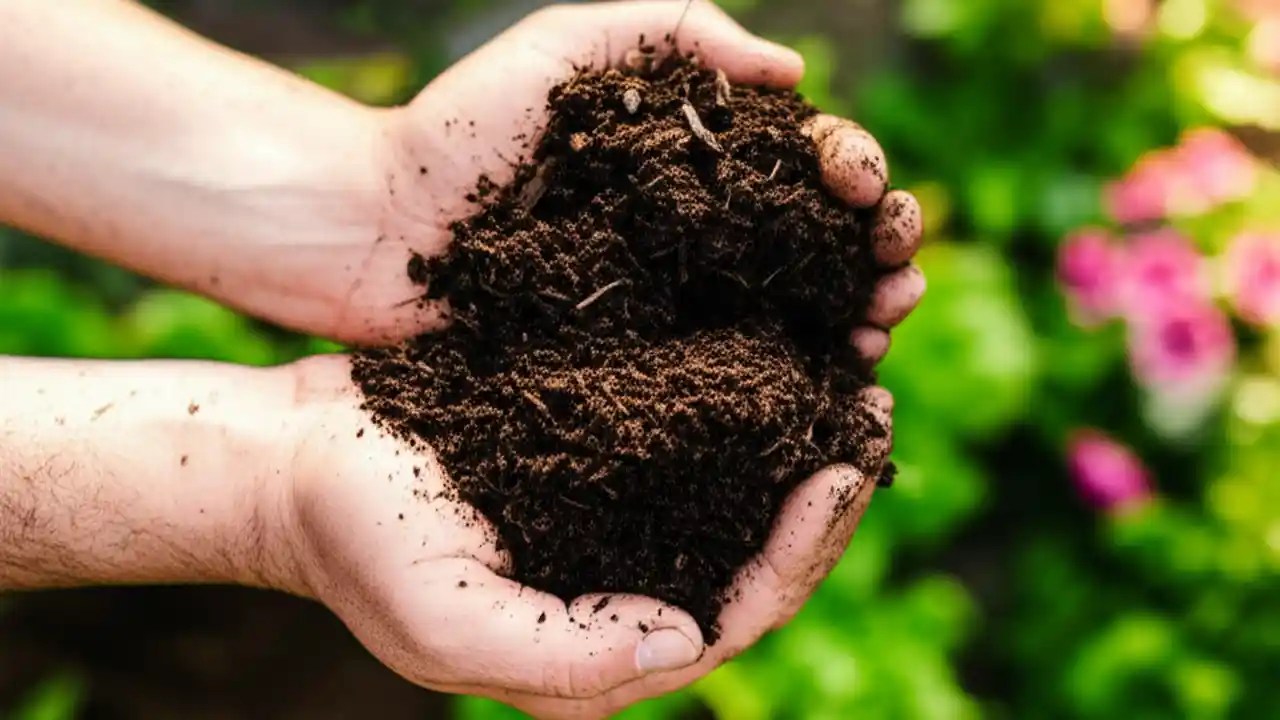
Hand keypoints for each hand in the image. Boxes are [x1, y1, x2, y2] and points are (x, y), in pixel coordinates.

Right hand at [280, 355, 892, 718]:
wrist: (296, 455)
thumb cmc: (356, 538)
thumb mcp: (444, 617)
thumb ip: (561, 655)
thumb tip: (685, 642)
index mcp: (596, 649)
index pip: (734, 619)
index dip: (800, 556)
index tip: (842, 473)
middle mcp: (619, 591)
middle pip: (753, 562)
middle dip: (821, 500)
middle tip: (872, 413)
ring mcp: (609, 525)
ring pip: (732, 500)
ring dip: (794, 447)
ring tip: (847, 380)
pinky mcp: (594, 463)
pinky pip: (688, 444)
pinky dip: (738, 410)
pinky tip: (772, 356)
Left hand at [338, 0, 923, 353]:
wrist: (378, 232)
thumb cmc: (461, 132)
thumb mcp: (569, 45)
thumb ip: (678, 30)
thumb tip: (794, 76)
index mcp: (693, 156)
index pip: (800, 161)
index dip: (851, 170)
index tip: (858, 184)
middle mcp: (697, 229)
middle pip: (817, 238)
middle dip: (878, 245)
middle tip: (897, 266)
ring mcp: (676, 299)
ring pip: (796, 308)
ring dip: (860, 308)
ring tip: (882, 319)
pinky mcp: (646, 362)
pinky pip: (740, 369)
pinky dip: (800, 372)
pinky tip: (837, 375)